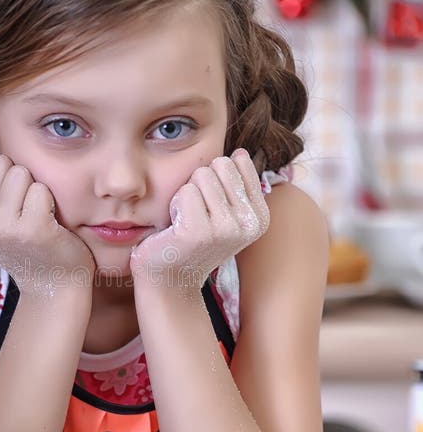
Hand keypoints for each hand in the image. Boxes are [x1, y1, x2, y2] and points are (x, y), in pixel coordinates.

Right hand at [0, 152, 95, 294]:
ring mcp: (4, 228)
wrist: (52, 284)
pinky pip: (41, 189)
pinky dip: (50, 201)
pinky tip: (50, 223)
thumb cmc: (26, 246)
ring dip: (34, 188)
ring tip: (36, 214)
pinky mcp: (33, 229)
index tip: (8, 200)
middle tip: (26, 208)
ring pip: (21, 172)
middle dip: (18, 178)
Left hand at [129, 150, 269, 292]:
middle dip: (201, 182)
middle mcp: (249, 223)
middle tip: (196, 212)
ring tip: (187, 220)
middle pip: (220, 164)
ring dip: (187, 194)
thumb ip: (237, 184)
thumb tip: (241, 153)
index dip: (216, 178)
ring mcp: (226, 229)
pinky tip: (177, 227)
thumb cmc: (193, 239)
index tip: (212, 205)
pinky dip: (175, 205)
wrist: (170, 278)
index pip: (238, 162)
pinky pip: (185, 192)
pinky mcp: (199, 232)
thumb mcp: (226, 212)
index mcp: (260, 216)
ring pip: (201, 175)